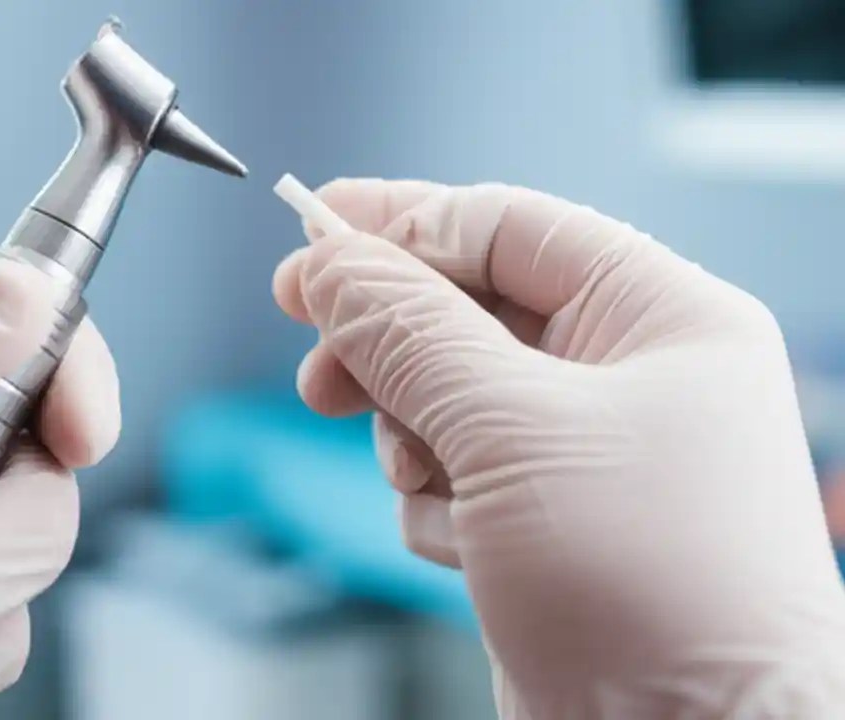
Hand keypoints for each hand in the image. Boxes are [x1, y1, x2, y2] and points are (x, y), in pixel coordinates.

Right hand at [274, 179, 844, 716]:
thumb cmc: (652, 589)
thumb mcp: (512, 432)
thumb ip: (409, 332)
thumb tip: (330, 260)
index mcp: (660, 318)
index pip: (508, 228)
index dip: (401, 225)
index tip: (309, 230)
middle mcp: (628, 376)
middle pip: (467, 312)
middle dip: (390, 345)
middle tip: (317, 369)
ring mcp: (584, 455)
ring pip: (446, 397)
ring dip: (412, 436)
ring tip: (427, 481)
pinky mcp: (544, 524)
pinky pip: (452, 473)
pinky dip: (435, 503)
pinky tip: (465, 547)